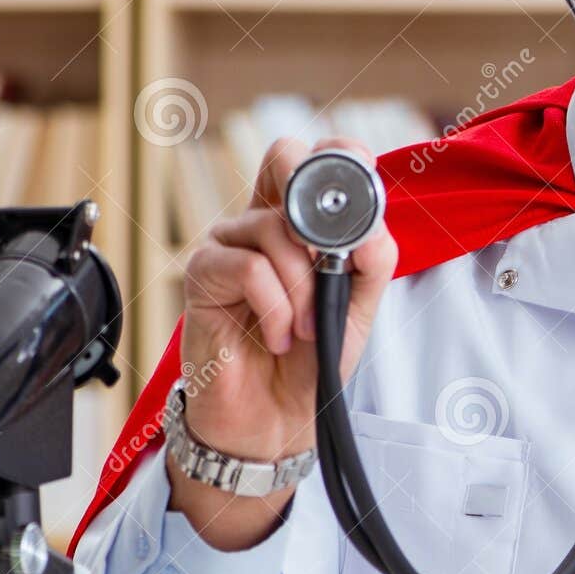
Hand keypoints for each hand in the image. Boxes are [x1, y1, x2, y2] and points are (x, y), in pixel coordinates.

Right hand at [169, 135, 397, 546]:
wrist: (276, 419)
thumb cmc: (312, 360)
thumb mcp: (358, 309)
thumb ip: (371, 263)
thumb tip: (371, 228)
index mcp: (302, 222)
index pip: (317, 158)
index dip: (341, 155)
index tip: (364, 184)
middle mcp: (262, 222)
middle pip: (281, 155)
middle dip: (314, 193)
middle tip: (331, 249)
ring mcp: (229, 243)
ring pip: (276, 229)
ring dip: (304, 287)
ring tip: (306, 328)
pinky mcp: (203, 274)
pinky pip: (248, 268)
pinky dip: (276, 307)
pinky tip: (279, 336)